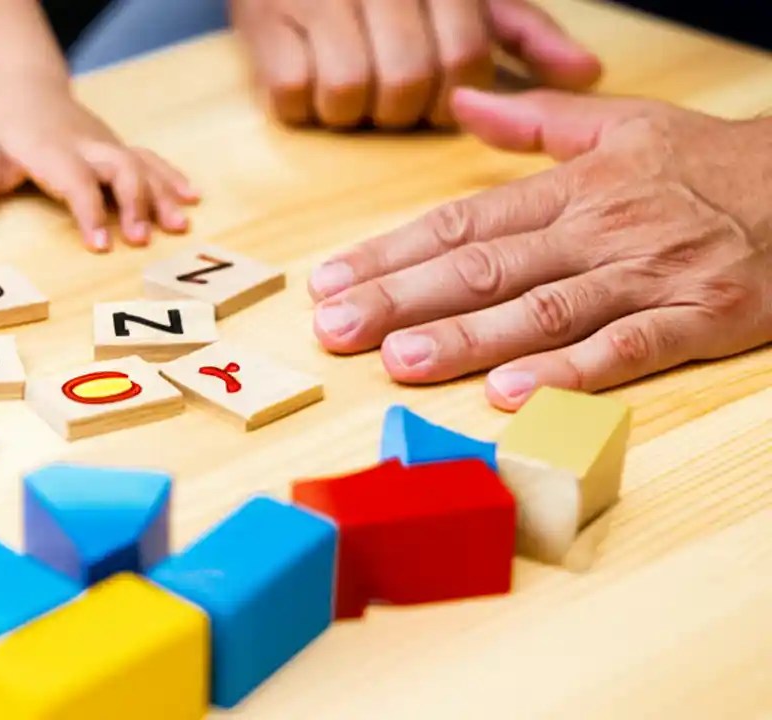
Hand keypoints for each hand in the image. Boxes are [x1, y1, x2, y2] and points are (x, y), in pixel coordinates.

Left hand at [0, 83, 198, 251]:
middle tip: (140, 240)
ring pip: (141, 165)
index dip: (89, 212)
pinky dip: (172, 179)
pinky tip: (192, 199)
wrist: (26, 87)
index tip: (100, 245)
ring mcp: (107, 145)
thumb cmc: (2, 127)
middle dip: (133, 204)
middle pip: (120, 168)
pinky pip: (151, 160)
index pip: (76, 181)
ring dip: (161, 197)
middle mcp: (86, 145)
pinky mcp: (119, 147)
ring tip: (179, 227)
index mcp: (51, 149)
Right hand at [230, 0, 601, 128]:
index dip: (454, 99)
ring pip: (350, 94)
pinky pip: (293, 94)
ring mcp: (316, 0)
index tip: (438, 100)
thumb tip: (585, 74)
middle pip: (407, 83)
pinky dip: (303, 105)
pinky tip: (308, 80)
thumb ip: (519, 32)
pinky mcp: (262, 22)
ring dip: (352, 111)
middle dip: (402, 109)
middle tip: (390, 98)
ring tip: (348, 87)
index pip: (463, 60)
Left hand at [309, 89, 771, 408]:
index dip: (391, 254)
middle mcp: (597, 231)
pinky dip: (568, 373)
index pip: (461, 225)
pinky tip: (512, 396)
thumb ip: (536, 122)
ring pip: (540, 311)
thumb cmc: (711, 164)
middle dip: (401, 301)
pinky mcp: (696, 319)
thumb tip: (464, 102)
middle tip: (335, 329)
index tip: (330, 280)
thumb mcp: (622, 126)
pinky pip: (625, 351)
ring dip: (466, 339)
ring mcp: (645, 277)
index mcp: (572, 189)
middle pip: (482, 269)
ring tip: (400, 363)